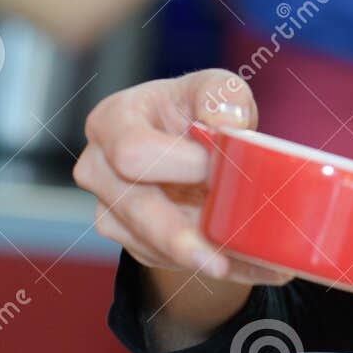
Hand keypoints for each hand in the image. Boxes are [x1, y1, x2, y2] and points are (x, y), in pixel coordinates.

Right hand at [74, 69, 293, 287]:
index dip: (178, 164)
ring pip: (149, 244)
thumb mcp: (214, 86)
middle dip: (180, 236)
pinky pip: (165, 259)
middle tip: (221, 258)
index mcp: (113, 121)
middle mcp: (99, 167)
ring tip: (253, 265)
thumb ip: (223, 95)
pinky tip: (246, 264)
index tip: (218, 169)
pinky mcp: (130, 237)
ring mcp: (109, 207)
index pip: (133, 151)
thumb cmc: (197, 107)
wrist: (190, 136)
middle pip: (135, 209)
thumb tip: (229, 124)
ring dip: (202, 257)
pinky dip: (210, 264)